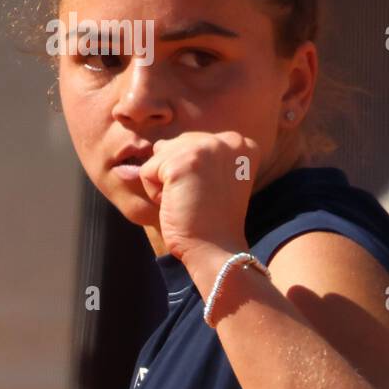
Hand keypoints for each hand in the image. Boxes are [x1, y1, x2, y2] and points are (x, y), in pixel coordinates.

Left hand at [138, 131, 260, 267]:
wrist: (216, 248)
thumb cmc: (212, 220)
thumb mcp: (216, 177)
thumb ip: (199, 155)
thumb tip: (153, 148)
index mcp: (241, 143)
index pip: (194, 142)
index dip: (194, 172)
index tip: (213, 193)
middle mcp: (227, 140)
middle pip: (176, 145)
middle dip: (178, 174)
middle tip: (201, 198)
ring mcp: (204, 148)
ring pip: (160, 155)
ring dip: (165, 182)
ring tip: (189, 201)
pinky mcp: (180, 163)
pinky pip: (147, 172)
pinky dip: (155, 193)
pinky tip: (179, 205)